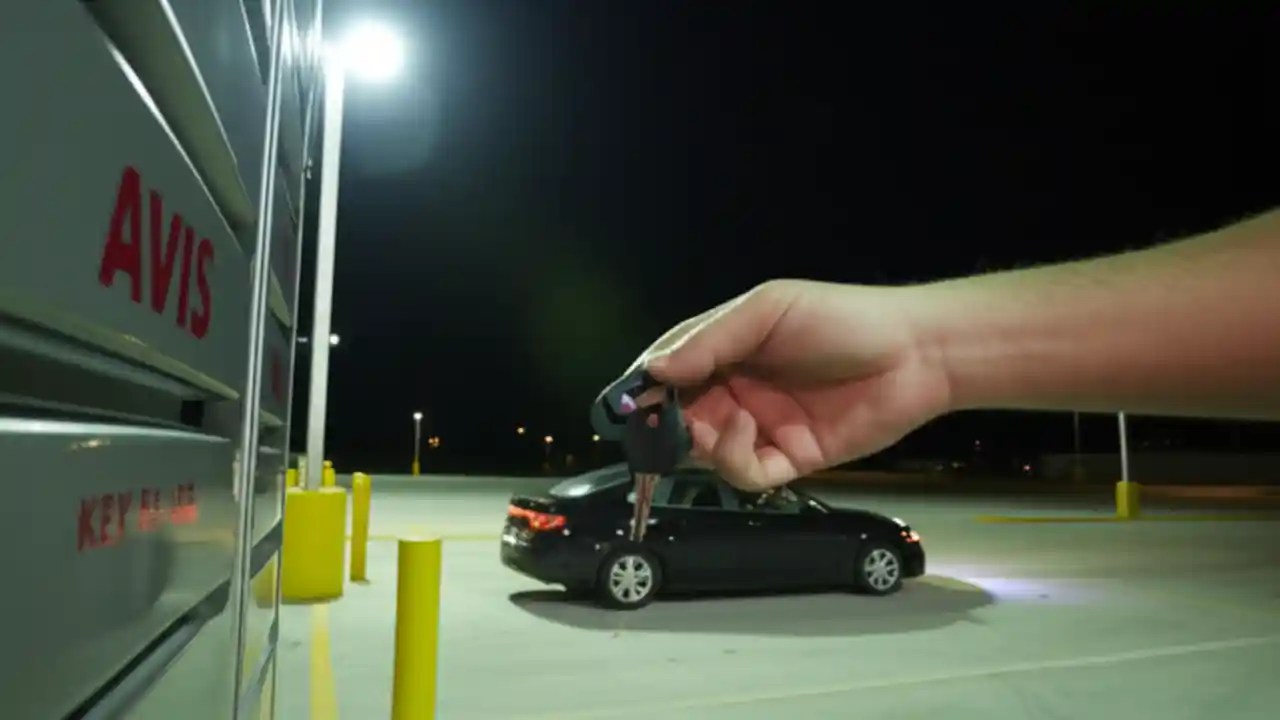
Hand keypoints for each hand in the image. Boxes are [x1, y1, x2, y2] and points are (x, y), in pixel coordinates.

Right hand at [633, 280, 951, 489]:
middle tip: (662, 423)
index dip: (644, 388)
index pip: (669, 372)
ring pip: (705, 452)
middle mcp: (737, 390)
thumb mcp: (767, 311)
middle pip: (679, 418)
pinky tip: (747, 430)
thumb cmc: (842, 318)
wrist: (916, 353)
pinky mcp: (789, 458)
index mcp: (726, 349)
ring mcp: (761, 426)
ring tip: (717, 421)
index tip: (627, 401)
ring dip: (700, 441)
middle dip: (665, 425)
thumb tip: (652, 370)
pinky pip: (745, 474)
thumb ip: (709, 341)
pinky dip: (733, 459)